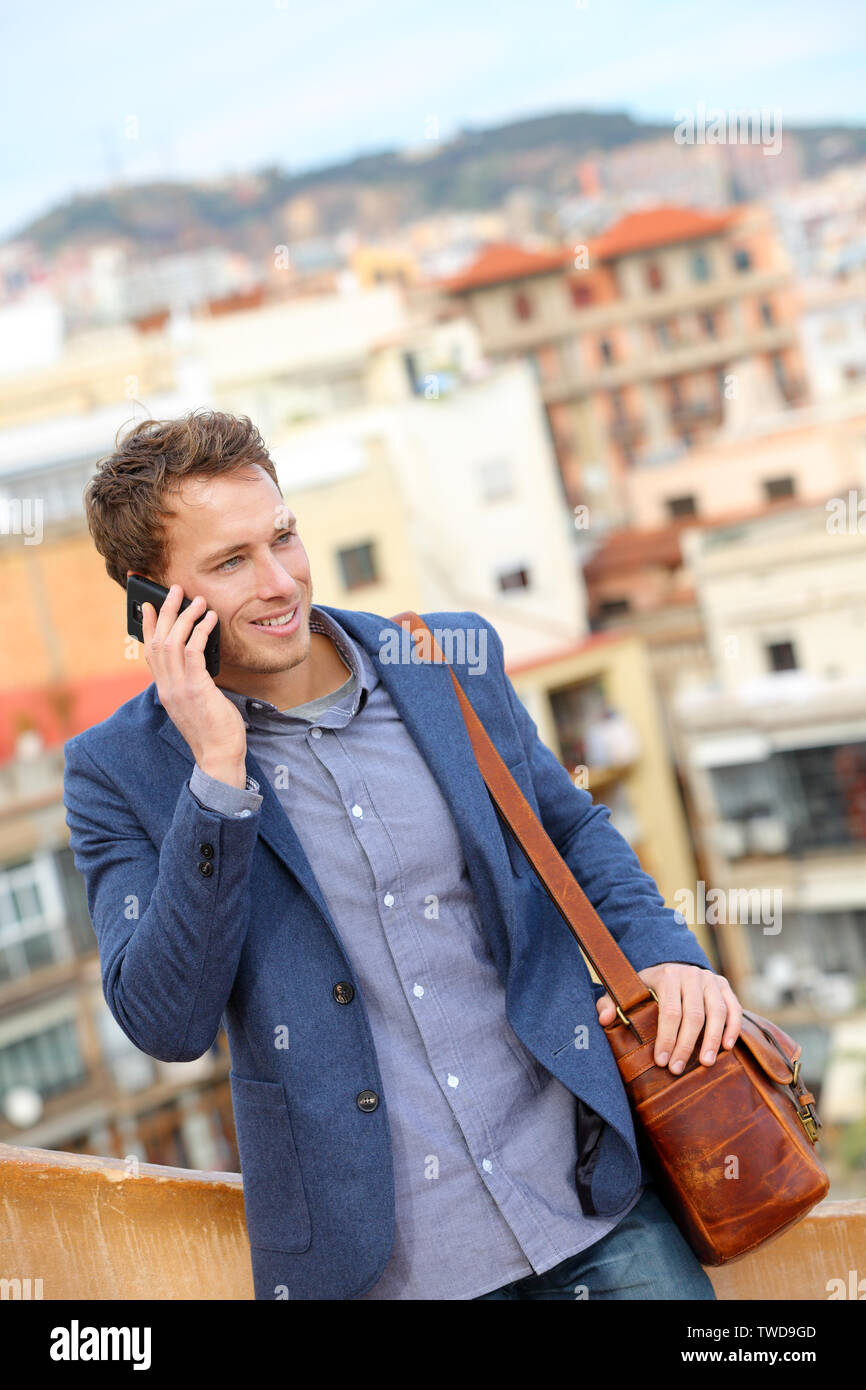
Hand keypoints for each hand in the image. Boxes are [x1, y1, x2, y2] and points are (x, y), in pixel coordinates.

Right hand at [137, 578, 246, 770]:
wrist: (219, 756)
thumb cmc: (213, 730)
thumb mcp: (197, 702)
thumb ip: (192, 680)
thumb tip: (200, 654)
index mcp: (164, 690)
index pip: (150, 652)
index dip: (148, 626)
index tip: (149, 605)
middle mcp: (166, 687)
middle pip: (158, 641)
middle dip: (166, 612)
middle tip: (175, 590)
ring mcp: (178, 688)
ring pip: (172, 642)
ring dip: (184, 617)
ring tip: (197, 600)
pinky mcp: (195, 689)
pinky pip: (193, 651)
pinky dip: (200, 631)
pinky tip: (210, 620)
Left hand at [595, 963, 742, 1074]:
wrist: (672, 968)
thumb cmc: (646, 987)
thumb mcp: (626, 991)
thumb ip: (610, 1004)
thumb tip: (603, 1019)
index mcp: (666, 976)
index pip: (669, 1012)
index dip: (666, 1039)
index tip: (661, 1062)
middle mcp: (691, 975)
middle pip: (693, 1016)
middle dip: (686, 1046)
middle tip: (677, 1070)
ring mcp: (710, 979)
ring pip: (716, 1012)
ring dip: (712, 1040)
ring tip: (705, 1063)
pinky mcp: (724, 985)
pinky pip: (733, 1008)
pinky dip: (733, 1028)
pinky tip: (726, 1047)